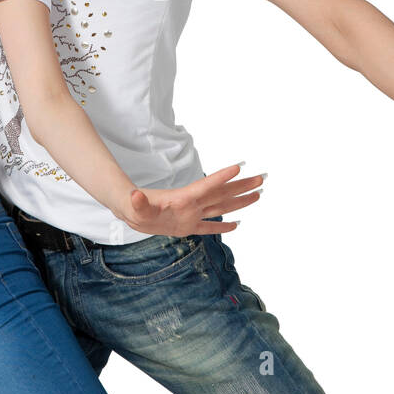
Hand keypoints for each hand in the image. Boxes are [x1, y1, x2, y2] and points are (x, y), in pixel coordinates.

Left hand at [121, 163, 264, 236]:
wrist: (132, 212)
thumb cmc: (133, 206)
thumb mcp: (134, 206)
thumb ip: (137, 202)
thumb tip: (134, 196)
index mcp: (183, 198)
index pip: (206, 186)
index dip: (221, 177)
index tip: (239, 166)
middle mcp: (192, 204)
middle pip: (222, 194)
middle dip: (241, 186)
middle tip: (261, 178)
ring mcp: (192, 215)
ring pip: (221, 207)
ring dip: (239, 201)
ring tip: (257, 194)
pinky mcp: (188, 226)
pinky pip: (209, 227)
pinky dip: (222, 227)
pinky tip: (236, 225)